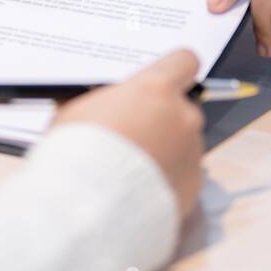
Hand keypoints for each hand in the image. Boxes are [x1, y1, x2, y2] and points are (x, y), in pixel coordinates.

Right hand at [53, 51, 203, 218]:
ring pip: (183, 144)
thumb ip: (104, 103)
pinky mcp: (193, 186)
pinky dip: (165, 181)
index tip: (164, 81)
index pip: (184, 61)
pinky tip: (139, 192)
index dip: (174, 70)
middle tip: (135, 135)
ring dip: (165, 151)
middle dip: (164, 118)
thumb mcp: (78, 112)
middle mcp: (182, 116)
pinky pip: (182, 176)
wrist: (88, 209)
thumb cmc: (76, 152)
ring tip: (130, 173)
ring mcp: (192, 152)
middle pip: (183, 107)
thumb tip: (106, 105)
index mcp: (156, 89)